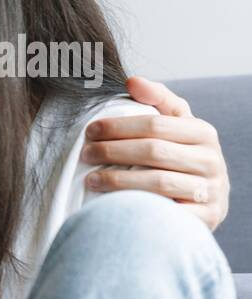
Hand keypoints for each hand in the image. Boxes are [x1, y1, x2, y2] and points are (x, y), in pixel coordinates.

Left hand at [81, 76, 228, 229]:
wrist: (206, 200)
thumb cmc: (181, 156)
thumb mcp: (176, 125)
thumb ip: (157, 99)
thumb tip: (132, 80)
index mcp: (203, 133)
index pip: (155, 125)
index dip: (118, 127)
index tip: (90, 131)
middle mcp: (212, 160)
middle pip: (153, 152)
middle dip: (112, 151)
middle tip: (85, 154)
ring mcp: (210, 190)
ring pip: (157, 182)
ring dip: (117, 180)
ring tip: (90, 179)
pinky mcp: (206, 218)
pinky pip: (166, 212)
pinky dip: (137, 207)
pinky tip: (114, 205)